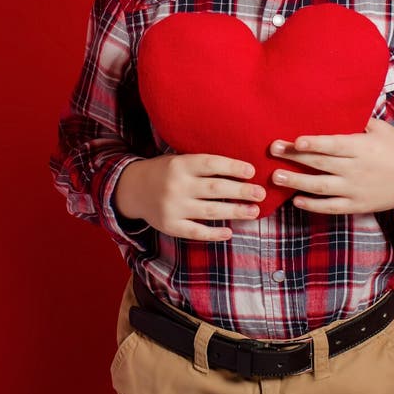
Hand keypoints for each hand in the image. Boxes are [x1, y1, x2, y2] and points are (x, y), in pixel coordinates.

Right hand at [113, 153, 265, 240]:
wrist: (133, 188)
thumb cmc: (165, 171)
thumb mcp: (179, 160)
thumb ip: (203, 165)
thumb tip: (240, 170)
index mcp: (180, 165)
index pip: (212, 164)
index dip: (233, 167)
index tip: (252, 171)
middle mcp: (177, 185)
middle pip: (216, 189)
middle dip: (242, 191)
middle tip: (261, 193)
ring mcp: (173, 207)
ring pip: (210, 211)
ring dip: (235, 211)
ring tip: (253, 211)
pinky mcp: (170, 226)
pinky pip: (196, 231)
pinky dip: (214, 233)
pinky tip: (229, 231)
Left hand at [270, 118, 393, 215]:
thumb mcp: (382, 129)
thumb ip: (359, 120)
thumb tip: (335, 103)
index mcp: (363, 147)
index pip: (334, 145)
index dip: (314, 143)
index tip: (295, 140)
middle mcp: (357, 169)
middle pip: (321, 163)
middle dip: (295, 157)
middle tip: (273, 150)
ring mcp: (355, 190)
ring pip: (321, 187)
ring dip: (297, 182)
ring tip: (275, 176)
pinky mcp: (356, 206)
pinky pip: (331, 207)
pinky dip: (312, 205)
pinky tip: (295, 200)